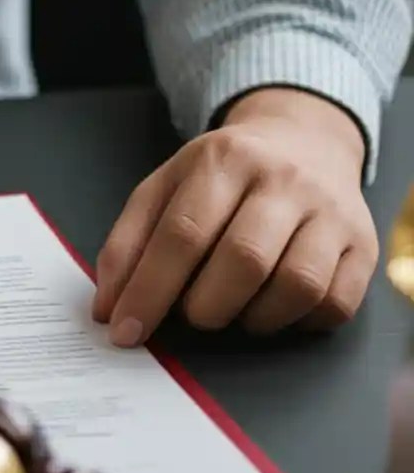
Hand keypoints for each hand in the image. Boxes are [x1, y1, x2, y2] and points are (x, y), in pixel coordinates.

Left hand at [93, 88, 377, 346]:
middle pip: (243, 260)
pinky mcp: (363, 244)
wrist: (303, 141)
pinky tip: (273, 306)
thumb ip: (128, 244)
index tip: (126, 331)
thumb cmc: (221, 178)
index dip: (149, 291)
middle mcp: (284, 180)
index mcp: (223, 160)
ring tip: (232, 309)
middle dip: (204, 307)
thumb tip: (108, 309)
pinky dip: (297, 321)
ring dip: (252, 318)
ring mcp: (331, 211)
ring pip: (296, 285)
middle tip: (191, 314)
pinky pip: (334, 301)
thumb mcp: (163, 189)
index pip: (182, 235)